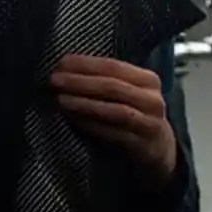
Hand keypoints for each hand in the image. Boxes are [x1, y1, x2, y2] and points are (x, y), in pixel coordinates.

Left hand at [50, 54, 177, 185]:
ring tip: (61, 99)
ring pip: (115, 110)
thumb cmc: (133, 114)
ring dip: (84, 103)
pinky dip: (91, 125)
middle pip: (113, 86)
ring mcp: (149, 124)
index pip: (113, 66)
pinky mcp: (141, 146)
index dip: (85, 63)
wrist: (157, 148)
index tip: (61, 63)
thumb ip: (101, 80)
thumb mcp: (125, 93)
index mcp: (147, 80)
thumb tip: (63, 69)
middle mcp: (152, 100)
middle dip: (80, 82)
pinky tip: (73, 119)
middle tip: (55, 80)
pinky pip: (113, 133)